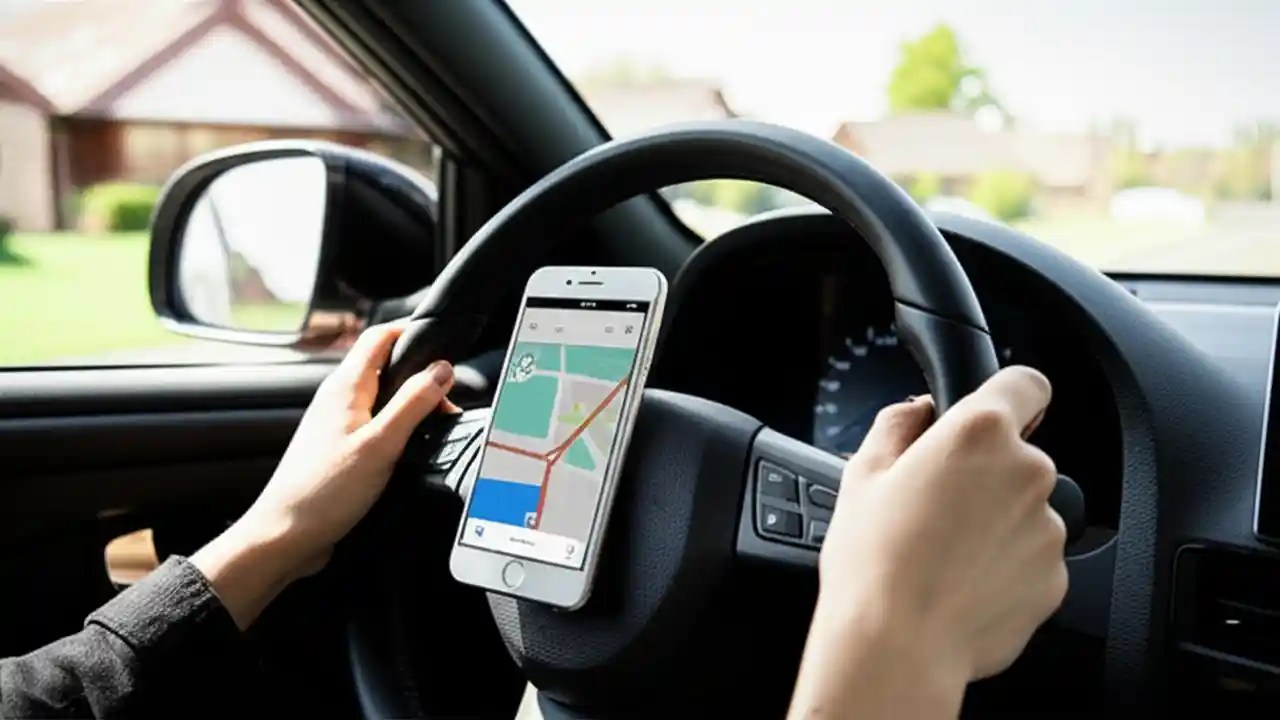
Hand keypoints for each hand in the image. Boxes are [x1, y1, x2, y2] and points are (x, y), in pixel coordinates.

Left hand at [192, 322, 456, 628]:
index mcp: (345, 387)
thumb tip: (442, 370)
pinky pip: (374, 424)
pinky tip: (410, 449)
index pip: (379, 337)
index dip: (410, 332)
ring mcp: (336, 424)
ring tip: (436, 423)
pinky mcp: (339, 449)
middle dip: (419, 373)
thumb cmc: (324, 492)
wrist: (285, 536)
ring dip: (410, 403)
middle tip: (447, 398)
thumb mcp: (380, 444)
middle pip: (382, 366)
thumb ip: (413, 403)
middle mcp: (337, 400)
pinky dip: (398, 428)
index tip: (442, 345)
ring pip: (380, 397)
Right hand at [789, 367, 1065, 718]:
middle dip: (986, 474)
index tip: (994, 413)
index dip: (1009, 396)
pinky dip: (1005, 566)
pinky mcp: (1055, 578)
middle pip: (1019, 456)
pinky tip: (961, 582)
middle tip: (937, 506)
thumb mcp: (863, 474)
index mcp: (979, 433)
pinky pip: (1031, 558)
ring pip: (1025, 510)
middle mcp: (1027, 473)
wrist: (897, 644)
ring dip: (996, 522)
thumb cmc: (874, 562)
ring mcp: (1047, 528)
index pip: (1026, 384)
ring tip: (944, 553)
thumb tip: (918, 411)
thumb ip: (898, 424)